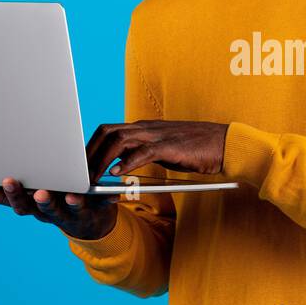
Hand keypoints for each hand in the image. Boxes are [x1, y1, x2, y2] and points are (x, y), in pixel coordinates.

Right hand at [0, 177, 118, 240]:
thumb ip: (4, 193)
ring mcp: (70, 213)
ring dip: (62, 201)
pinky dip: (103, 199)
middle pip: (35, 207)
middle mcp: (49, 212)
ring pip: (64, 208)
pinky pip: (97, 204)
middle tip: (21, 185)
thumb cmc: (55, 199)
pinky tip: (109, 194)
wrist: (90, 222)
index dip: (1, 195)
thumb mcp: (29, 197)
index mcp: (33, 205)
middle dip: (26, 196)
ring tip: (62, 194)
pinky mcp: (93, 209)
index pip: (13, 201)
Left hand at [87, 120, 228, 179]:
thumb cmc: (197, 150)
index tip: (80, 164)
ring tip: (92, 177)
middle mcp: (147, 127)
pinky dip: (127, 162)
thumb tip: (121, 165)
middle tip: (79, 173)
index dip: (90, 146)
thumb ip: (143, 153)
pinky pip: (143, 152)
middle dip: (89, 152)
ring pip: (119, 140)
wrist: (226, 144)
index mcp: (144, 127)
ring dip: (102, 159)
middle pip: (107, 132)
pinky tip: (117, 175)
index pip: (108, 130)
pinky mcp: (170, 146)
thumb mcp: (163, 151)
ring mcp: (158, 135)